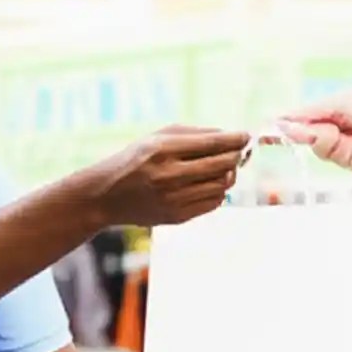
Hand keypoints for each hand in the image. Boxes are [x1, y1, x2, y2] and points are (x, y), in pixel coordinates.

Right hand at [92, 125, 250, 225]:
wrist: (106, 195)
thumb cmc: (135, 160)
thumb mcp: (157, 137)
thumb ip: (194, 134)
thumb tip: (232, 137)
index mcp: (163, 149)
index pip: (213, 143)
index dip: (235, 139)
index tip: (246, 136)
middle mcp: (169, 175)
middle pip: (222, 165)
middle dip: (236, 156)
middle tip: (239, 152)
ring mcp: (174, 199)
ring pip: (221, 185)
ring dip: (228, 174)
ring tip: (223, 167)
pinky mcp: (177, 217)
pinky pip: (214, 203)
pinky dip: (218, 191)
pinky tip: (208, 184)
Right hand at [277, 85, 351, 173]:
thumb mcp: (337, 104)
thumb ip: (308, 116)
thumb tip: (280, 121)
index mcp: (330, 111)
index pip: (300, 120)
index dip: (282, 126)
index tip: (263, 130)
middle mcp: (334, 130)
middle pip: (303, 137)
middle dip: (298, 132)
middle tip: (290, 129)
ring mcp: (342, 147)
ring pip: (315, 148)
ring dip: (319, 138)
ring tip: (336, 129)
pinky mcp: (351, 162)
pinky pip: (331, 156)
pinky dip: (331, 147)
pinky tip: (341, 138)